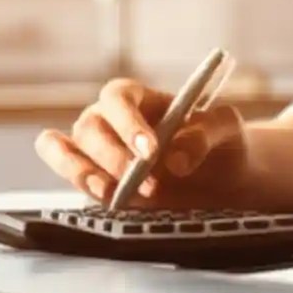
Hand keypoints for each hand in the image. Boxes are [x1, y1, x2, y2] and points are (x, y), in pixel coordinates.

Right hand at [35, 78, 252, 207]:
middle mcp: (109, 120)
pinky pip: (65, 171)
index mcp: (139, 98)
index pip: (118, 97)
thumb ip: (206, 134)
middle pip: (90, 127)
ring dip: (84, 173)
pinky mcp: (91, 179)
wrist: (221, 180)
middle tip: (148, 185)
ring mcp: (94, 150)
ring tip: (112, 194)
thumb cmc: (219, 145)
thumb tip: (177, 158)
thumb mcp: (226, 132)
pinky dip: (74, 180)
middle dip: (115, 158)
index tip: (150, 151)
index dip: (128, 122)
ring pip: (66, 151)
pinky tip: (97, 194)